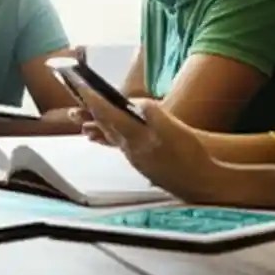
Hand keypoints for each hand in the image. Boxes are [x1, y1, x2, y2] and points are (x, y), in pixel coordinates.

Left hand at [73, 86, 227, 202]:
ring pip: (113, 140)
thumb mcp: (174, 129)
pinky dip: (114, 141)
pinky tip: (115, 140)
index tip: (82, 90)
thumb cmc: (189, 156)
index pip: (109, 115)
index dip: (94, 101)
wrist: (199, 184)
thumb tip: (137, 103)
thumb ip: (154, 114)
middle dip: (90, 117)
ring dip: (99, 130)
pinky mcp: (143, 164)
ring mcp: (135, 158)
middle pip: (106, 128)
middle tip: (75, 110)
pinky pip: (122, 148)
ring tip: (86, 126)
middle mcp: (130, 148)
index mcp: (135, 137)